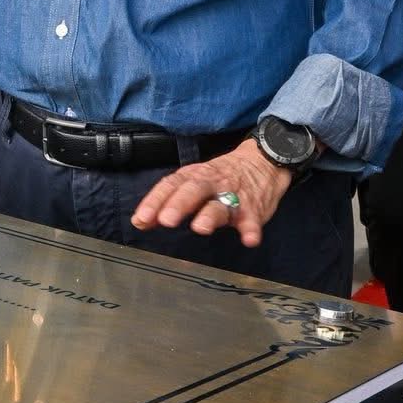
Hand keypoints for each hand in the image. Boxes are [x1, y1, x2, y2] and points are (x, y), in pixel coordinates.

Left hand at [132, 140, 293, 246]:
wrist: (261, 162)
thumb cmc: (219, 178)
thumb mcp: (190, 183)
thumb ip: (165, 203)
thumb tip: (140, 222)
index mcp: (192, 177)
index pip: (170, 186)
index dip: (154, 202)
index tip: (141, 219)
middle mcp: (210, 184)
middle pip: (193, 190)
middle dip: (179, 204)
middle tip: (167, 220)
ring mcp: (233, 196)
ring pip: (221, 205)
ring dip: (210, 216)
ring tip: (201, 228)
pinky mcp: (253, 209)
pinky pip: (252, 220)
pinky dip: (251, 230)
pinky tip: (249, 240)